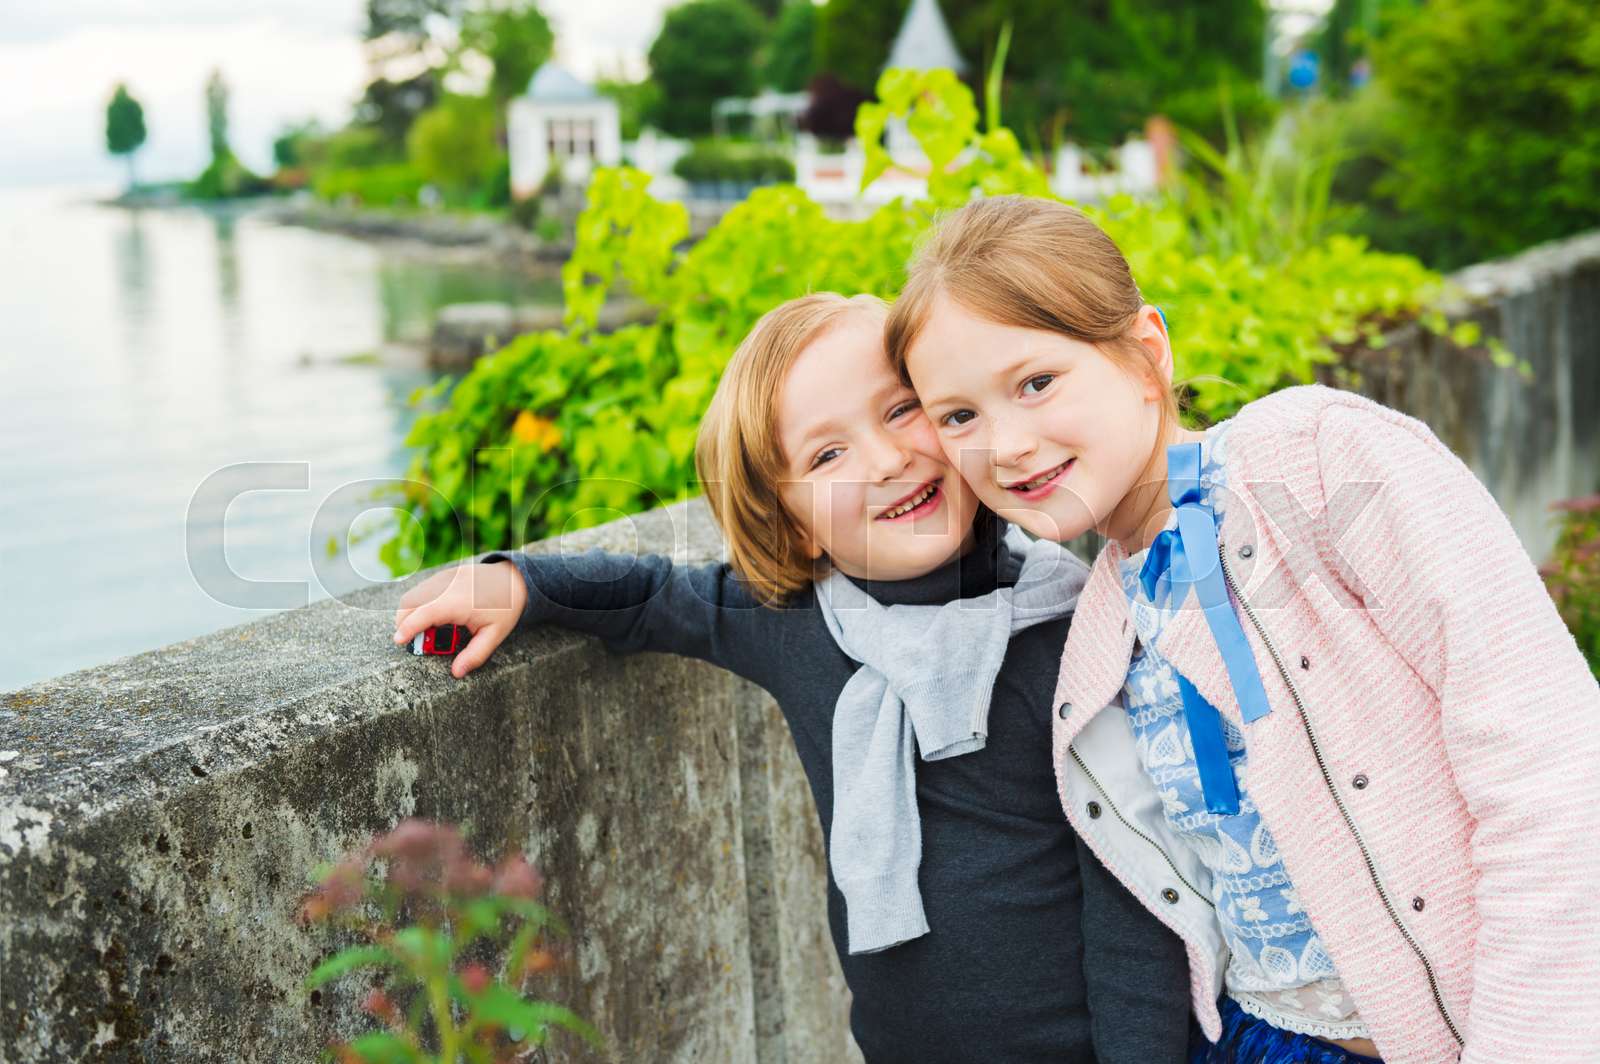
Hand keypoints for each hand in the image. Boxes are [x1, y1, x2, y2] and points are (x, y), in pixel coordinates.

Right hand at [392, 561, 528, 678]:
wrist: (513, 579)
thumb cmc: (506, 608)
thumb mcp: (495, 635)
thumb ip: (475, 655)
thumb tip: (457, 672)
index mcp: (460, 602)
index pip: (425, 613)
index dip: (408, 627)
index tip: (398, 641)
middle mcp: (448, 586)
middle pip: (411, 603)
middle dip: (405, 623)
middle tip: (416, 641)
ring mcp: (444, 578)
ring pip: (413, 596)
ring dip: (410, 614)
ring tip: (428, 631)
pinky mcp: (443, 576)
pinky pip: (421, 591)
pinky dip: (418, 605)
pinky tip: (435, 617)